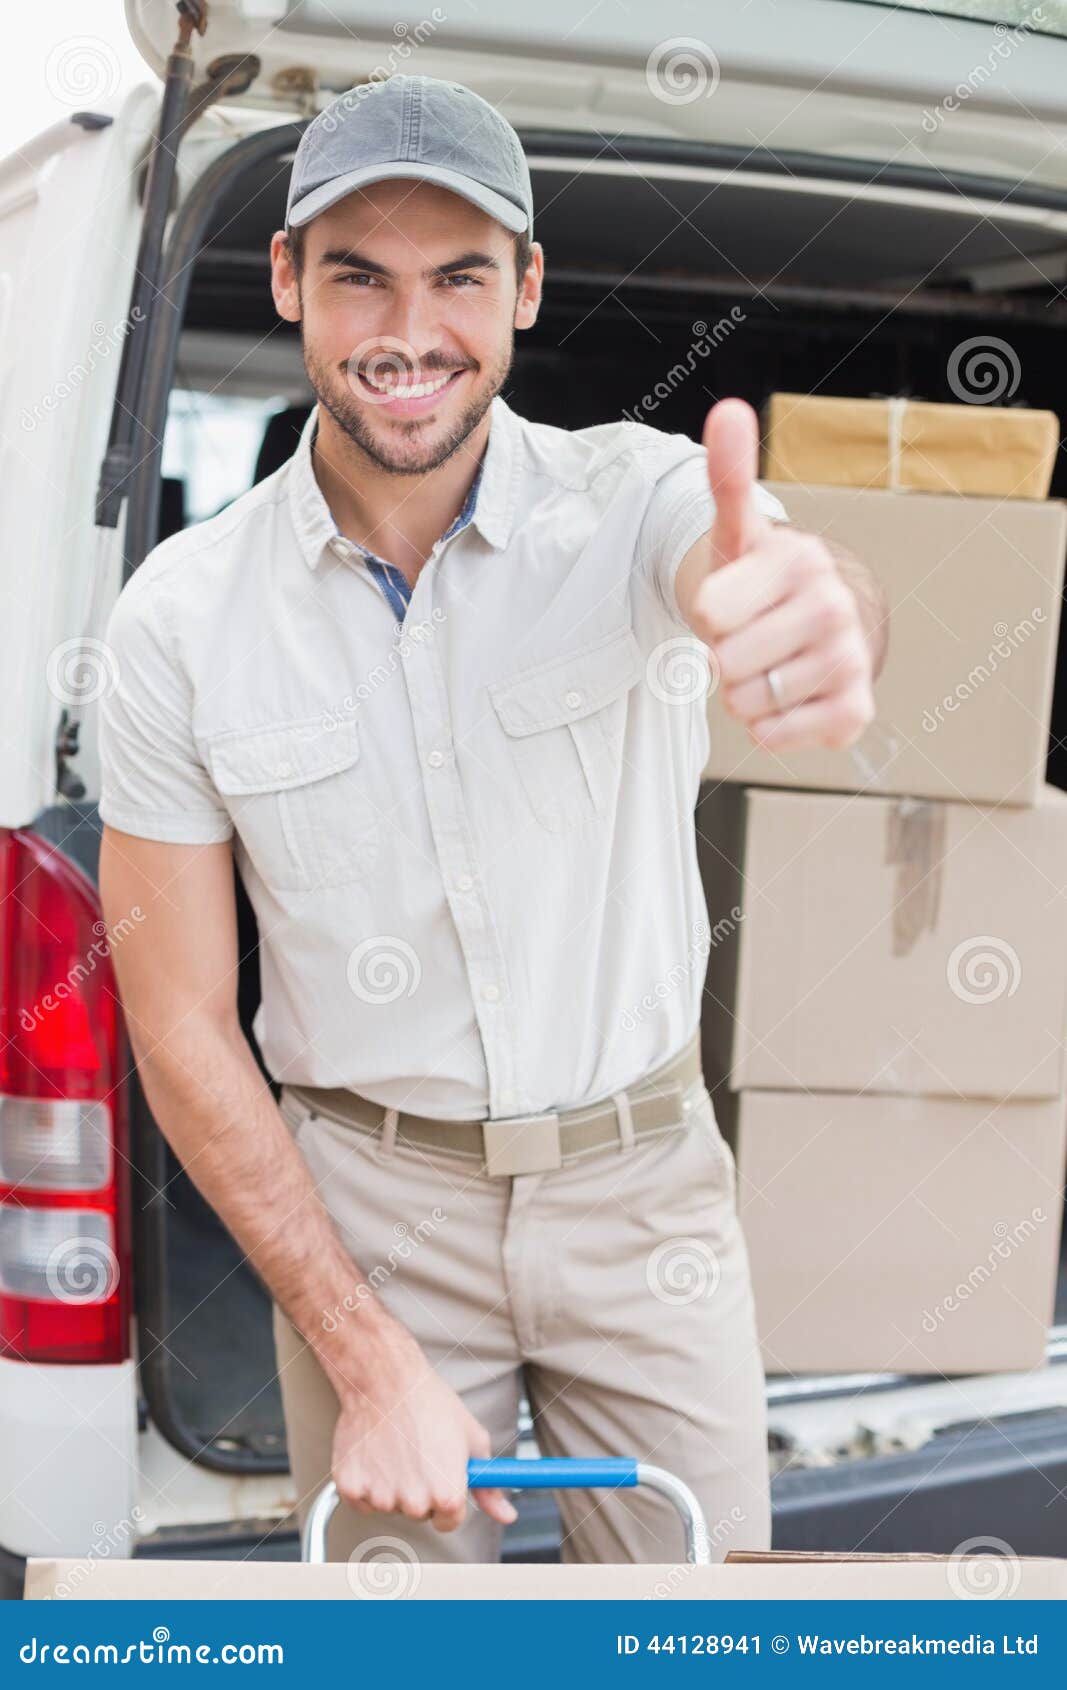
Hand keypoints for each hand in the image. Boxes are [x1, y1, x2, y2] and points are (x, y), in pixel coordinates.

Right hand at [330, 1328, 517, 1532]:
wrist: (386, 1378)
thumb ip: (490, 1485)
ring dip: (391, 1484)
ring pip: (389, 1505)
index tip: (441, 1478)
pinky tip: (374, 1451)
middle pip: (419, 1514)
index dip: (447, 1499)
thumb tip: (507, 1515)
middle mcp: (415, 1503)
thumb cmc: (430, 1403)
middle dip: (420, 1490)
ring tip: (395, 1446)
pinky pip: (361, 1499)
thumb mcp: (472, 1439)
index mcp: (448, 1494)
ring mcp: (381, 1497)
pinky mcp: (350, 1488)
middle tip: (417, 1453)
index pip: (449, 1522)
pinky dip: (364, 1481)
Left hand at [694, 397, 875, 750]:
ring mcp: (849, 658)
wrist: (812, 632)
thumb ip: (729, 477)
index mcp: (800, 560)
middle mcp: (833, 606)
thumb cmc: (763, 584)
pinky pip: (779, 734)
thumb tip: (728, 411)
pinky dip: (769, 727)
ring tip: (765, 667)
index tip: (730, 603)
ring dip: (742, 694)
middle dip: (722, 659)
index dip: (706, 617)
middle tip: (747, 640)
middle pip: (725, 662)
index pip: (707, 613)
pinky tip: (787, 701)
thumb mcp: (739, 532)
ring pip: (747, 701)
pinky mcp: (855, 708)